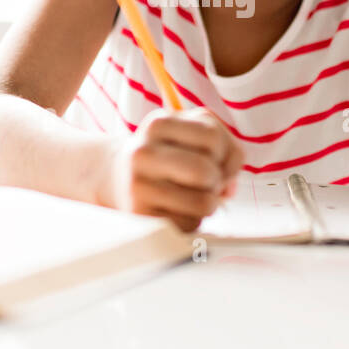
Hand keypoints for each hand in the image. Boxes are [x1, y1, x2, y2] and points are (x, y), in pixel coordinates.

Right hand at [99, 107, 245, 230]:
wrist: (120, 175)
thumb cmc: (170, 154)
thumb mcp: (193, 135)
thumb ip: (226, 150)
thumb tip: (228, 186)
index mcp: (159, 124)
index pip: (213, 138)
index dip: (226, 154)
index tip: (215, 159)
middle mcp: (143, 152)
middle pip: (205, 171)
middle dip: (217, 181)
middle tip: (208, 182)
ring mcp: (138, 186)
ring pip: (203, 202)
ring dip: (210, 203)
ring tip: (195, 196)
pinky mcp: (141, 216)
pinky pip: (190, 224)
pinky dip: (194, 219)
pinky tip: (179, 209)